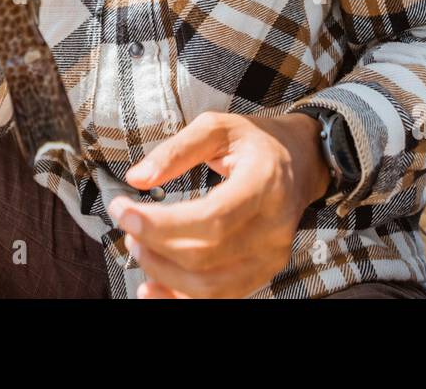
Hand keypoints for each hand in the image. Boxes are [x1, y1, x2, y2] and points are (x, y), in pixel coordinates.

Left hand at [107, 111, 328, 297]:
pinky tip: (152, 286)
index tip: (124, 211)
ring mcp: (271, 255)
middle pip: (206, 256)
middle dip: (154, 245)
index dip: (162, 223)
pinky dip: (180, 297)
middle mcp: (273, 227)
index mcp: (264, 184)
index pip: (211, 218)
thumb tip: (136, 179)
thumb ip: (176, 149)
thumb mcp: (217, 128)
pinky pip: (220, 298)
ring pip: (210, 286)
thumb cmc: (255, 141)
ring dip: (163, 273)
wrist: (302, 160)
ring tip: (139, 246)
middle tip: (128, 225)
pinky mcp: (264, 272)